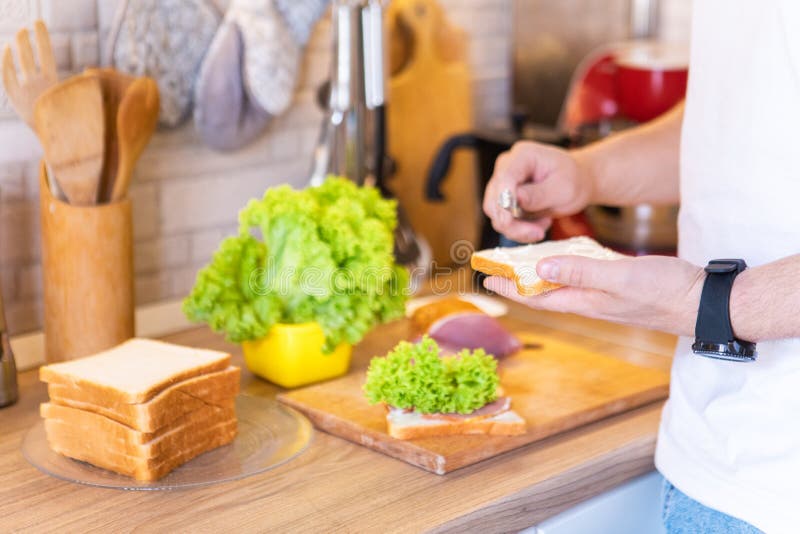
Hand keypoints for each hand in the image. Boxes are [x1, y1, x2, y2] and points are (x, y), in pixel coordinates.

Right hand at [483, 141, 592, 242]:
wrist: (577, 182)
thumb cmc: (573, 179)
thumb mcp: (564, 187)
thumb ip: (540, 194)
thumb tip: (516, 199)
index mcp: (523, 156)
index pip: (505, 177)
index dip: (504, 199)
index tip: (509, 221)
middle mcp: (507, 167)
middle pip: (495, 199)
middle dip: (512, 222)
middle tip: (539, 233)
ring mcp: (503, 184)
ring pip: (496, 214)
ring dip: (518, 228)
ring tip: (544, 224)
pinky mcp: (504, 200)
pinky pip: (503, 221)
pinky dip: (520, 229)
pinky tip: (539, 224)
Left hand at [483, 254, 705, 336]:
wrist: (706, 301)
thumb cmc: (665, 291)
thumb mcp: (619, 277)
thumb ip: (580, 273)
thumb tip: (541, 271)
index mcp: (587, 301)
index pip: (538, 298)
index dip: (511, 289)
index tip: (487, 280)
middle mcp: (592, 301)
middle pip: (547, 292)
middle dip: (521, 282)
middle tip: (500, 267)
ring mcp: (607, 296)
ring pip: (566, 285)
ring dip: (543, 275)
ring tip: (525, 261)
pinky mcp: (622, 287)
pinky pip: (586, 277)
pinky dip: (571, 267)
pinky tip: (570, 257)